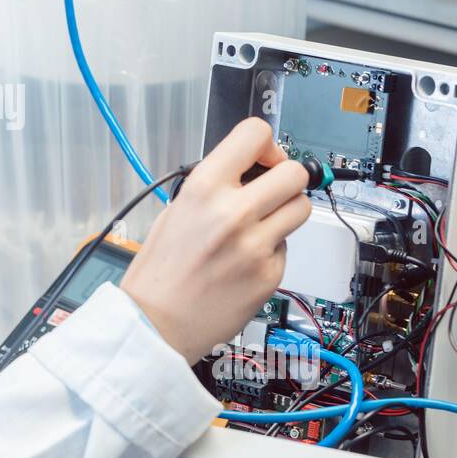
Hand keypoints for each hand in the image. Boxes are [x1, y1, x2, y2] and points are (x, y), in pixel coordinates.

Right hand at [119, 117, 312, 362]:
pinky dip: (271, 250)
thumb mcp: (176, 210)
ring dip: (285, 212)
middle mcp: (233, 213)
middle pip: (294, 173)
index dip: (267, 145)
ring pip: (301, 208)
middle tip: (270, 192)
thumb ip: (214, 187)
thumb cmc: (159, 271)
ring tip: (260, 226)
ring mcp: (256, 246)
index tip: (263, 158)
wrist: (156, 323)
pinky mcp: (270, 274)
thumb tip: (250, 172)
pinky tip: (245, 261)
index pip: (255, 134)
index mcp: (204, 189)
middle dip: (285, 179)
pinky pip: (286, 248)